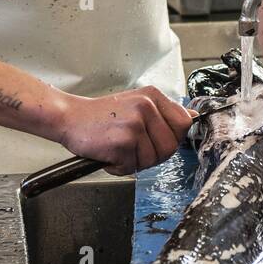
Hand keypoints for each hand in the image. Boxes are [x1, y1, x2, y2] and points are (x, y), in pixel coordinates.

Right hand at [56, 86, 195, 175]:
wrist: (69, 118)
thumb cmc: (102, 116)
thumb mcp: (137, 105)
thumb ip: (164, 113)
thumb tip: (192, 118)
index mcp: (153, 96)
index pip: (184, 123)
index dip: (172, 138)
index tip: (156, 140)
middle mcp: (146, 106)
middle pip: (171, 146)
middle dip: (153, 155)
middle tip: (133, 148)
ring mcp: (135, 123)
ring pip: (153, 159)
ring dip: (134, 162)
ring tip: (118, 148)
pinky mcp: (123, 141)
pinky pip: (132, 167)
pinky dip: (119, 167)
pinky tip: (109, 153)